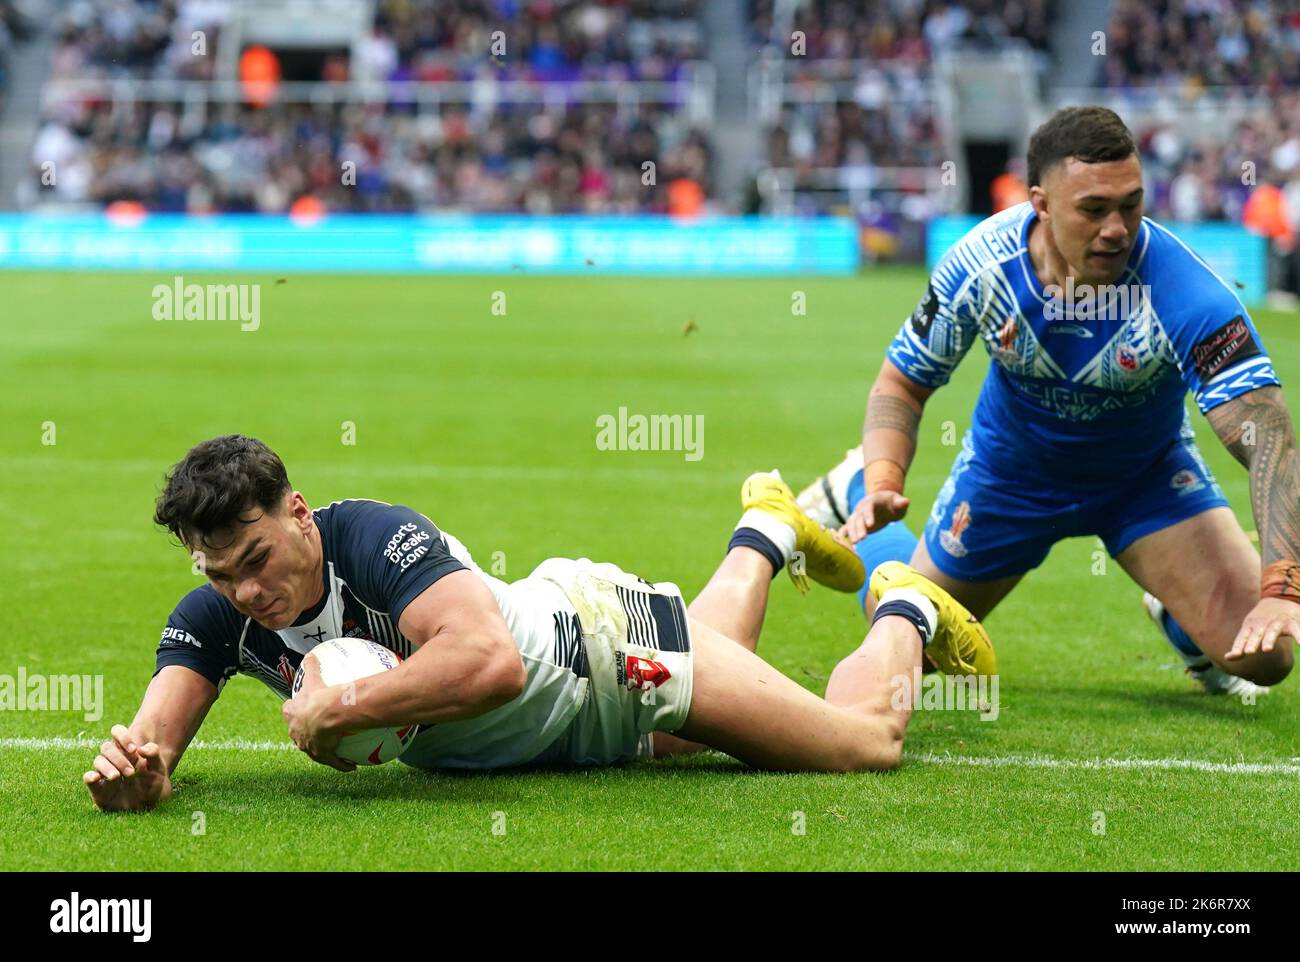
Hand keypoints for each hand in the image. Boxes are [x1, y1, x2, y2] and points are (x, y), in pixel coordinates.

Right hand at [83, 724, 170, 811]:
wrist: (148, 805)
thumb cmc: (152, 783)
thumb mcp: (159, 769)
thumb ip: (154, 755)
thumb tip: (142, 748)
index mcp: (127, 750)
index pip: (117, 732)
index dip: (122, 736)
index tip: (133, 749)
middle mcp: (114, 759)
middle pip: (107, 747)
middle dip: (119, 758)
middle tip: (131, 772)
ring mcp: (104, 772)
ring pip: (98, 761)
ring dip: (107, 767)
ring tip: (117, 777)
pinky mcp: (98, 788)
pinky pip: (88, 778)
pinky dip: (90, 776)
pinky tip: (96, 778)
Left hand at [282, 655, 355, 771]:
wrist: (328, 713)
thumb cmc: (320, 696)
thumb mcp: (314, 679)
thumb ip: (312, 666)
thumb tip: (311, 653)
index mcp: (294, 714)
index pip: (289, 712)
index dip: (292, 710)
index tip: (297, 708)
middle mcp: (297, 732)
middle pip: (296, 732)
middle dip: (303, 732)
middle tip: (313, 729)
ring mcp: (308, 745)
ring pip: (313, 749)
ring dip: (320, 750)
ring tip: (330, 750)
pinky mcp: (322, 754)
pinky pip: (333, 762)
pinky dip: (341, 764)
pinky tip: (351, 767)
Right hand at [840, 490, 910, 543]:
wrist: (883, 502)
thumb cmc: (893, 503)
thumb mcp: (898, 502)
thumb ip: (901, 503)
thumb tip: (905, 502)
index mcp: (873, 500)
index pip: (868, 507)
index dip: (868, 516)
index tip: (870, 525)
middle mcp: (862, 507)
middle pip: (858, 517)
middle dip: (859, 528)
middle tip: (861, 539)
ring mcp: (857, 514)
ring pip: (851, 523)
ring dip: (851, 532)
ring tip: (854, 543)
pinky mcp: (855, 522)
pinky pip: (847, 527)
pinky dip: (843, 534)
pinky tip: (841, 542)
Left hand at [1224, 597, 1299, 660]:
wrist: (1280, 599)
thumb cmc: (1261, 621)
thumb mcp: (1249, 630)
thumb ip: (1240, 645)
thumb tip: (1227, 658)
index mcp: (1250, 626)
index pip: (1243, 637)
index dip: (1239, 645)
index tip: (1235, 655)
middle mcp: (1262, 624)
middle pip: (1257, 634)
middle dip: (1252, 642)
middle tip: (1248, 652)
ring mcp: (1277, 622)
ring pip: (1273, 631)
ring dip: (1269, 639)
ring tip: (1266, 649)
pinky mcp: (1291, 622)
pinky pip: (1295, 629)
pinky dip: (1299, 635)